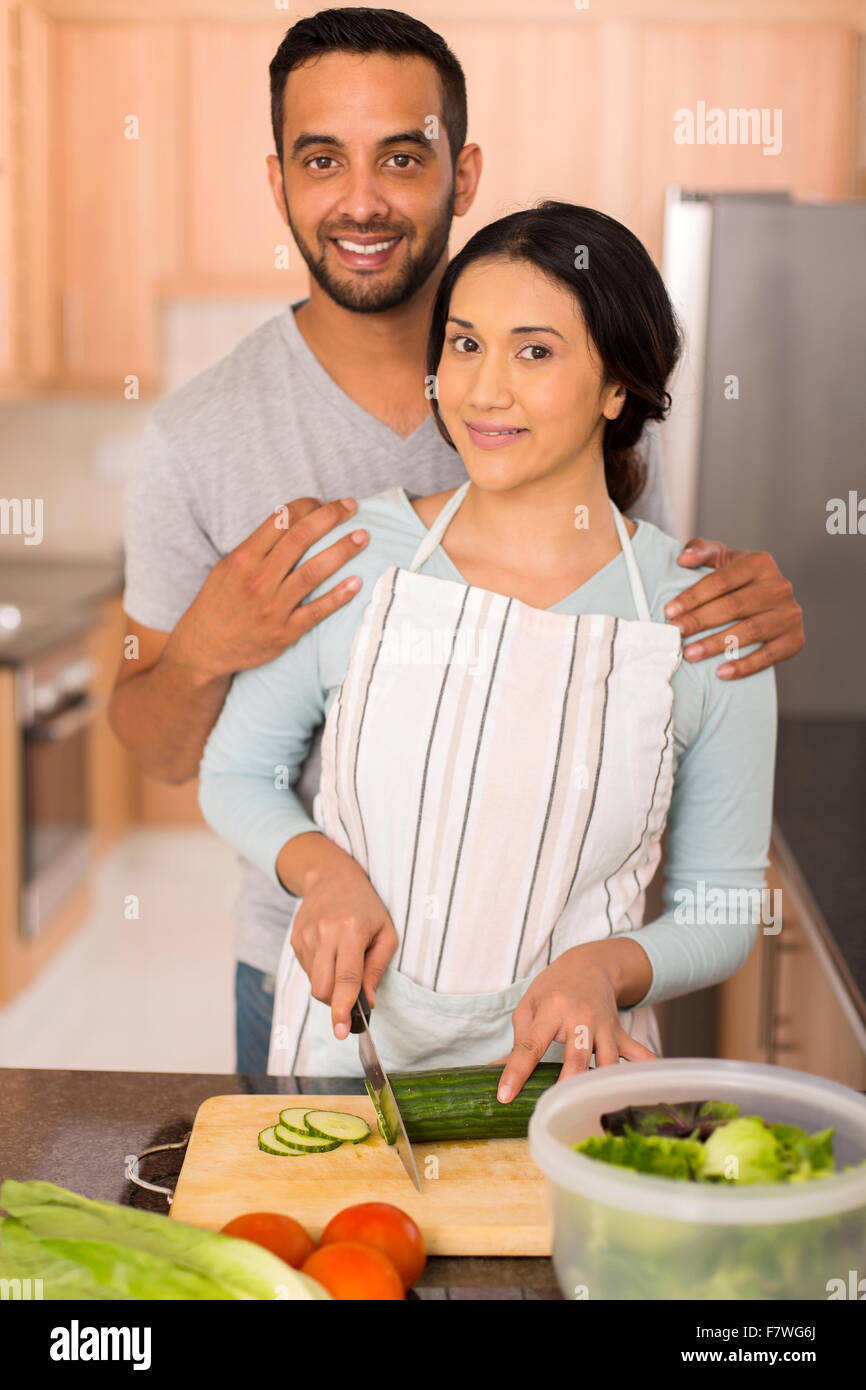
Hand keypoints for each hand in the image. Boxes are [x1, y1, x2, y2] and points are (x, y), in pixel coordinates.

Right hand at [169, 497, 367, 680]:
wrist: (203, 650)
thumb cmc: (218, 604)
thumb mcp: (227, 568)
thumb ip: (257, 548)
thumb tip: (291, 522)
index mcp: (243, 558)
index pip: (280, 520)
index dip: (307, 506)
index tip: (324, 502)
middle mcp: (258, 580)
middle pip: (300, 539)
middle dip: (330, 517)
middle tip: (352, 507)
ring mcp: (272, 607)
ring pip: (313, 572)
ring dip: (342, 551)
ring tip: (362, 536)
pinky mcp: (283, 633)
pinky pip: (316, 611)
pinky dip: (338, 596)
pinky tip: (356, 582)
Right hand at [285, 839, 398, 1039]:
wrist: (331, 877)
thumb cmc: (366, 906)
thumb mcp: (386, 932)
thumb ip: (377, 968)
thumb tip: (368, 1001)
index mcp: (350, 930)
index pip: (346, 978)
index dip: (344, 1008)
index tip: (343, 1031)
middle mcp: (324, 934)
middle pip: (323, 988)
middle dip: (336, 1002)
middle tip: (351, 994)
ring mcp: (306, 937)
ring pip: (314, 983)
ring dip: (330, 984)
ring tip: (342, 959)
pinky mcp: (295, 940)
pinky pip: (308, 971)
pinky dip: (321, 972)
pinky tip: (330, 953)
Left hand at [496, 941, 657, 1102]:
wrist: (590, 964)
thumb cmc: (552, 989)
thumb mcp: (528, 1006)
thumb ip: (518, 1042)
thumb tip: (497, 1072)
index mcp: (551, 1009)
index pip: (530, 1045)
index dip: (517, 1072)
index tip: (505, 1096)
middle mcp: (580, 1017)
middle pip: (577, 1054)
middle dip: (569, 1080)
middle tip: (557, 1107)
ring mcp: (604, 1026)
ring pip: (608, 1061)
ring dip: (602, 1084)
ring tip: (593, 1110)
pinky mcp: (620, 1033)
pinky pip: (638, 1053)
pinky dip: (645, 1069)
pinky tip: (648, 1088)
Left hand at [665, 540, 803, 679]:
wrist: (767, 599)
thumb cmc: (735, 579)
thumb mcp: (720, 558)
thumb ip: (701, 551)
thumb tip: (684, 559)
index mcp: (759, 562)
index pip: (721, 580)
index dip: (693, 597)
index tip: (669, 611)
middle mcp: (779, 586)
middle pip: (734, 606)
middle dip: (700, 621)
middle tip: (676, 633)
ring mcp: (789, 614)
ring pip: (750, 631)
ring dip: (717, 644)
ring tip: (691, 654)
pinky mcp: (795, 639)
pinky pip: (769, 655)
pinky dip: (745, 665)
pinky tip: (721, 673)